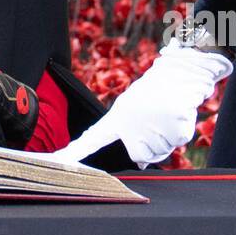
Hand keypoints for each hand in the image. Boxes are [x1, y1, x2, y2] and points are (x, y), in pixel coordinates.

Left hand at [53, 41, 232, 168]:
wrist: (180, 71)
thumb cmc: (157, 93)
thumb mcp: (137, 112)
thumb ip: (133, 136)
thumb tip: (140, 162)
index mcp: (117, 116)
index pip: (92, 138)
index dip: (75, 153)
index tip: (54, 163)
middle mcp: (131, 120)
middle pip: (140, 156)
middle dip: (152, 146)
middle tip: (157, 122)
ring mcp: (151, 123)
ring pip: (160, 152)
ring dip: (167, 138)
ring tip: (166, 115)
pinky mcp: (172, 124)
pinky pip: (177, 142)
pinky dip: (181, 131)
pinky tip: (178, 114)